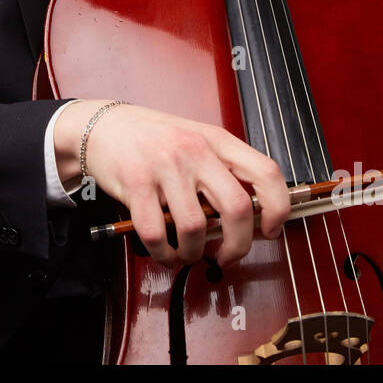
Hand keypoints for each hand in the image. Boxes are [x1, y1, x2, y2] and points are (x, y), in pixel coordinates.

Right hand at [53, 100, 290, 268]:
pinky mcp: (135, 183)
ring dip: (194, 253)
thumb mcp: (196, 140)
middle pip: (237, 207)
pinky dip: (163, 254)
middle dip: (238, 245)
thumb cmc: (153, 138)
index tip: (271, 230)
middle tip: (228, 256)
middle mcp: (195, 150)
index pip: (266, 172)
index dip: (278, 207)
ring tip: (187, 253)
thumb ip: (222, 170)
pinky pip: (156, 234)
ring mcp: (165, 166)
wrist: (103, 125)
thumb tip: (252, 216)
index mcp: (217, 140)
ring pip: (195, 227)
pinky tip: (164, 251)